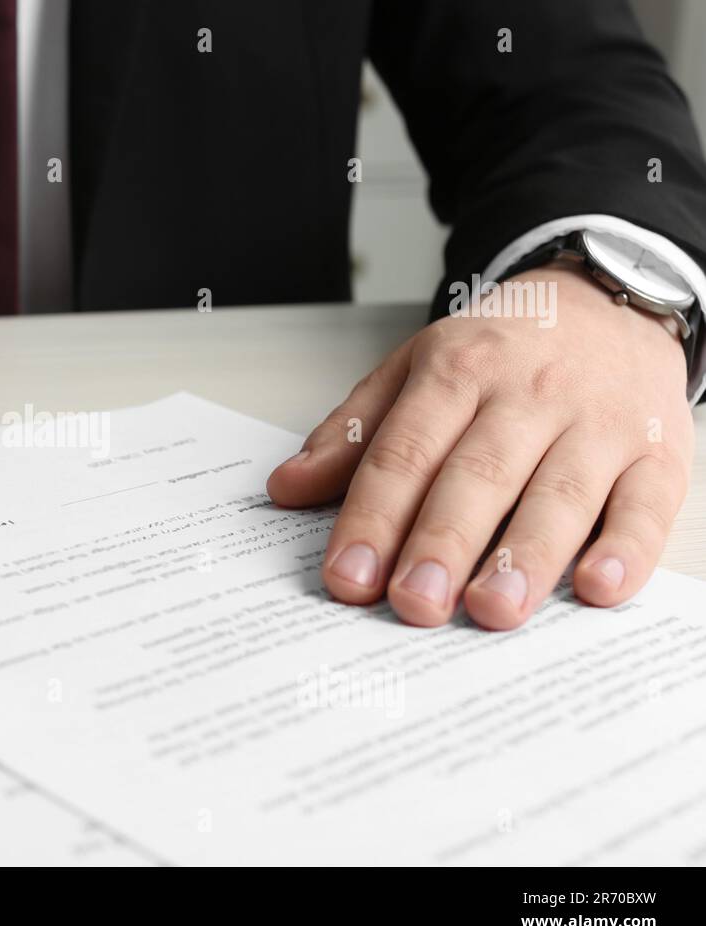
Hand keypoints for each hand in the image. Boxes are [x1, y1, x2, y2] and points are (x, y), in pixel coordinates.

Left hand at [268, 265, 693, 629]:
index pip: (406, 451)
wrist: (607, 298)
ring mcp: (598, 423)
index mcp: (457, 371)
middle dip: (442, 542)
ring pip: (560, 492)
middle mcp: (528, 395)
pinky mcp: (658, 452)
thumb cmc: (499, 351)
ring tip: (491, 609)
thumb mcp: (415, 369)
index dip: (373, 517)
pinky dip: (627, 548)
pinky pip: (647, 503)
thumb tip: (286, 488)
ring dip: (526, 555)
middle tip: (413, 603)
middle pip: (478, 474)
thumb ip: (352, 431)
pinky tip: (597, 588)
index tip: (347, 576)